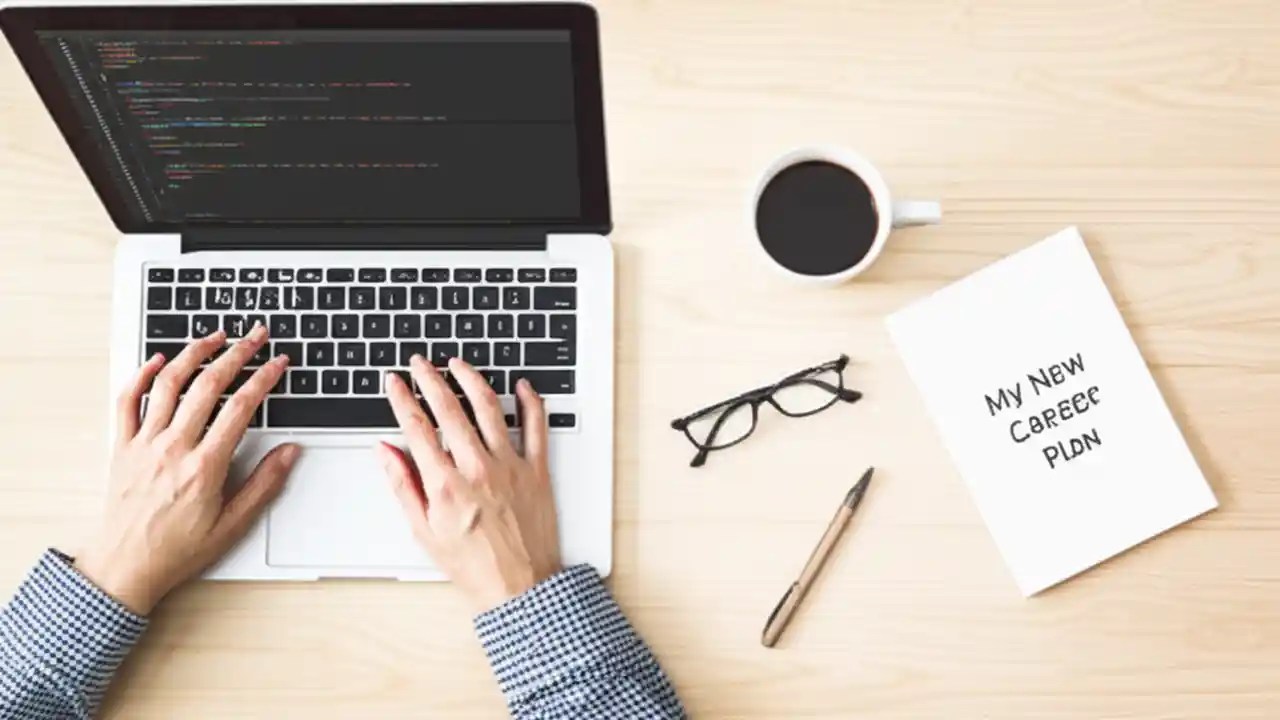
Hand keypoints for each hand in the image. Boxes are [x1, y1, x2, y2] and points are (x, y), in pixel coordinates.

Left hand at [75, 325, 299, 614]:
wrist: (126, 567)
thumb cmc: (177, 550)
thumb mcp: (233, 524)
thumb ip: (264, 484)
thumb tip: (290, 452)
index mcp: (204, 466)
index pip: (241, 407)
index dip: (264, 378)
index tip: (278, 363)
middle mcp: (173, 448)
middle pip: (208, 385)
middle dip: (236, 353)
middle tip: (254, 337)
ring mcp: (144, 444)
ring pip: (169, 383)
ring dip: (193, 353)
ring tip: (213, 337)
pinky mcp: (122, 447)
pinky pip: (128, 401)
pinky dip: (142, 375)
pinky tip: (158, 361)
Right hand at [379, 356, 560, 611]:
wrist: (520, 587)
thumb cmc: (473, 566)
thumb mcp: (424, 531)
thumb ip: (403, 486)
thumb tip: (386, 451)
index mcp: (446, 485)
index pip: (417, 428)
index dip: (402, 399)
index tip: (395, 382)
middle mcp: (478, 468)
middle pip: (449, 409)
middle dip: (430, 379)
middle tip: (420, 363)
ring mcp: (510, 466)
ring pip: (489, 408)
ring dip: (471, 379)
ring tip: (457, 364)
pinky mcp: (536, 470)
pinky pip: (536, 426)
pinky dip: (530, 401)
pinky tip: (522, 385)